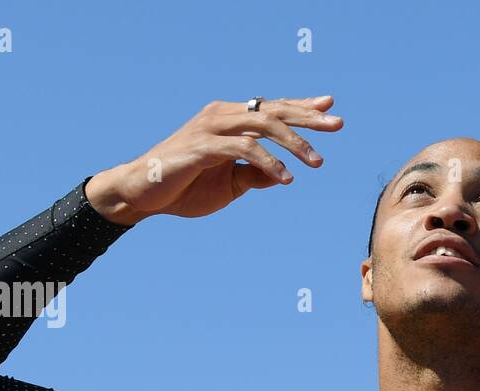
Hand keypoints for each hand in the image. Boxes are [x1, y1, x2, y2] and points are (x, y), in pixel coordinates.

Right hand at [86, 95, 343, 224]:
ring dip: (294, 143)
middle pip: (272, 110)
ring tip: (317, 162)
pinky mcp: (202, 146)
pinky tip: (285, 177)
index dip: (300, 108)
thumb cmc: (185, 186)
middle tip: (337, 125)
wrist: (143, 193)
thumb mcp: (230, 184)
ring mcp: (211, 128)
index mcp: (228, 120)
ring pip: (262, 125)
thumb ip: (255, 175)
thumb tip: (281, 175)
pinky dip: (268, 162)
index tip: (330, 110)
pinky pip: (243, 149)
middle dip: (307, 118)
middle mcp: (221, 116)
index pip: (270, 108)